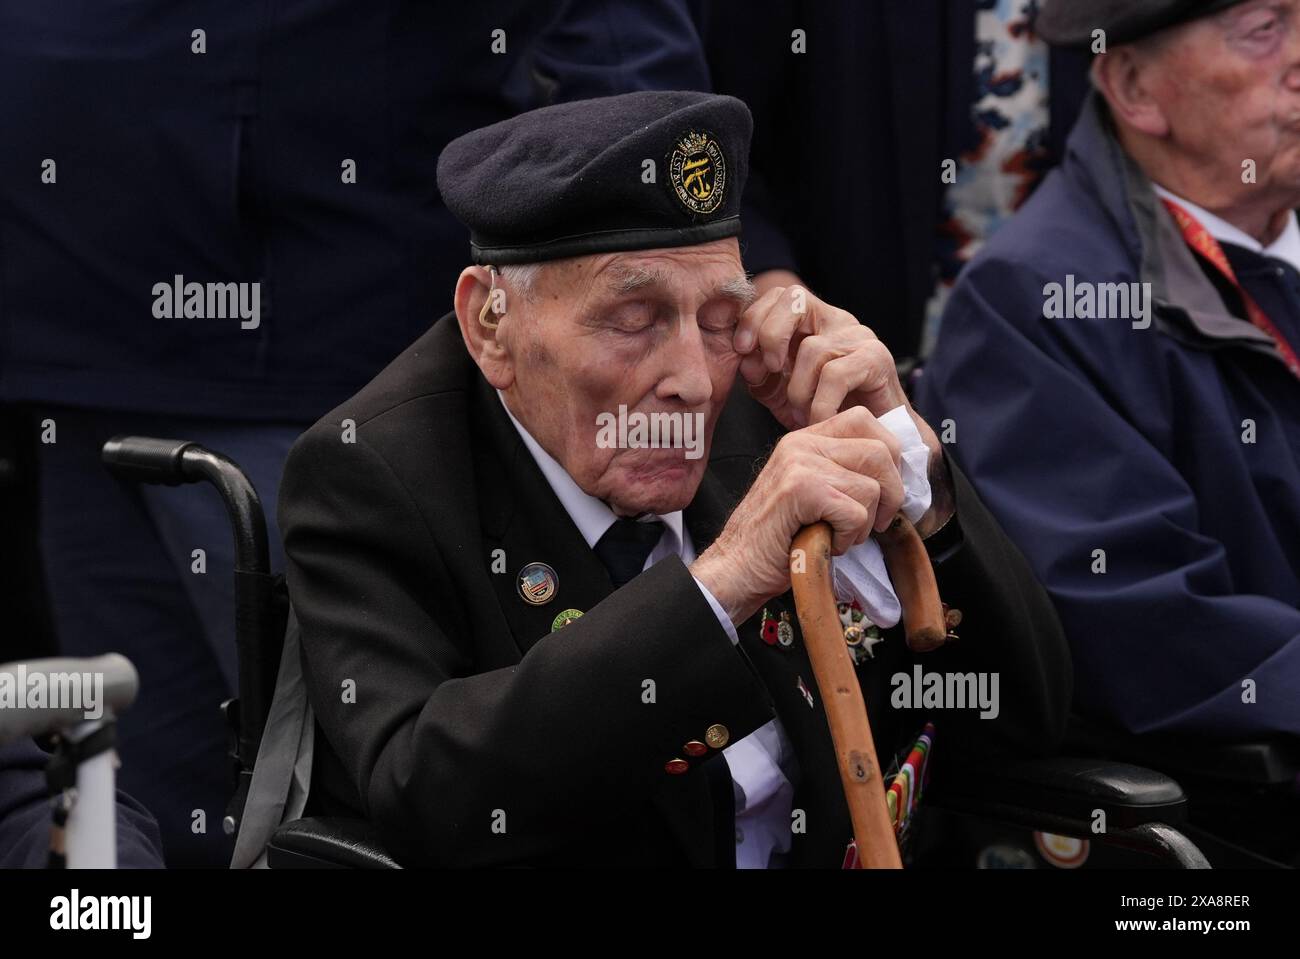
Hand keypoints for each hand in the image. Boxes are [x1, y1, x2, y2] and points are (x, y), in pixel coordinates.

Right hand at [690, 407, 904, 625]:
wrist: (736, 567)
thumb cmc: (777, 539)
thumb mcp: (813, 492)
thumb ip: (844, 472)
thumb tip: (899, 471)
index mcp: (805, 439)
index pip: (866, 421)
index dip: (889, 457)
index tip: (883, 492)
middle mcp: (802, 443)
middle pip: (880, 450)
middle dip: (890, 493)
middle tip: (874, 522)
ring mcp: (800, 463)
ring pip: (871, 487)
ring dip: (863, 524)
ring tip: (835, 535)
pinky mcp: (801, 490)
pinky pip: (856, 512)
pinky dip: (847, 538)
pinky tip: (823, 543)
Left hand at [733, 283, 952, 533]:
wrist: (874, 442)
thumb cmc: (828, 415)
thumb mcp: (782, 391)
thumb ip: (760, 373)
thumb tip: (747, 361)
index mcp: (813, 322)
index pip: (779, 295)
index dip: (754, 316)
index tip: (741, 349)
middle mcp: (837, 321)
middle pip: (794, 299)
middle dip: (770, 334)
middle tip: (768, 372)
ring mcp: (859, 337)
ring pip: (812, 349)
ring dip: (797, 390)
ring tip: (800, 415)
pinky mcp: (877, 359)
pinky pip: (835, 374)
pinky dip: (819, 403)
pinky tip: (818, 419)